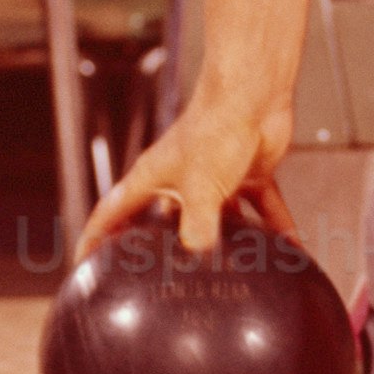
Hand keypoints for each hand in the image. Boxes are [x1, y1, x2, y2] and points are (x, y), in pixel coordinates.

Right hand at [78, 94, 295, 263]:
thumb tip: (198, 257)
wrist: (254, 94)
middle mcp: (180, 180)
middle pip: (166, 222)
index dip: (96, 237)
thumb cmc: (215, 127)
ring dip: (229, 243)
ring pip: (219, 219)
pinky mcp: (248, 172)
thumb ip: (197, 228)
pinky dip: (275, 225)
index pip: (113, 212)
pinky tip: (289, 247)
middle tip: (164, 279)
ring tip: (234, 274)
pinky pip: (262, 207)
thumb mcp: (200, 189)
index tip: (84, 263)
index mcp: (153, 178)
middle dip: (166, 249)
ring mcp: (216, 177)